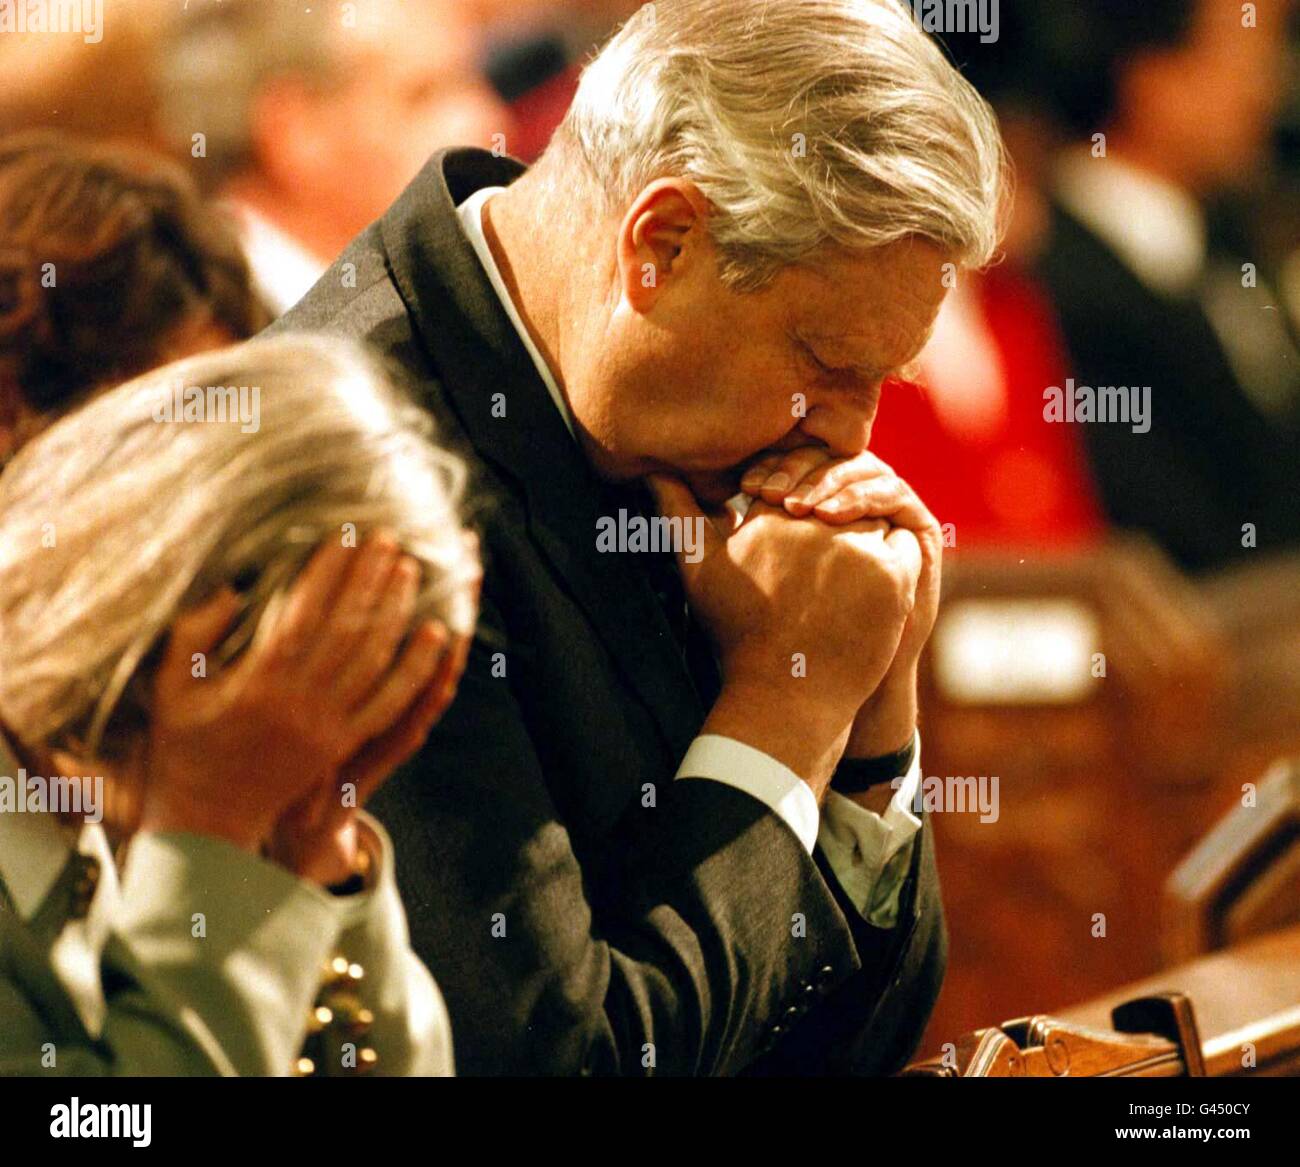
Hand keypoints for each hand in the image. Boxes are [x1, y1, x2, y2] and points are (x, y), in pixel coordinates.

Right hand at [141, 534, 457, 856]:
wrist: (206, 819)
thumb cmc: (183, 743)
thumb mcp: (171, 685)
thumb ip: (194, 631)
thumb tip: (235, 588)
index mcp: (256, 683)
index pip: (302, 615)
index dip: (328, 573)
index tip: (346, 536)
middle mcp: (297, 703)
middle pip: (346, 630)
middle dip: (369, 579)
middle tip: (388, 539)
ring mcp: (326, 727)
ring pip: (374, 661)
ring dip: (396, 613)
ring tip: (409, 572)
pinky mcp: (343, 744)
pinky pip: (390, 702)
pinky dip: (416, 668)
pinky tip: (436, 636)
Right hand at [648, 474, 920, 795]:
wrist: (785, 697)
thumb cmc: (738, 634)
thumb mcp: (698, 570)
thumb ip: (678, 513)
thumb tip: (652, 470)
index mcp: (771, 516)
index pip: (798, 478)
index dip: (801, 502)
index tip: (800, 531)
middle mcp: (815, 526)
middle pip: (839, 495)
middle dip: (835, 516)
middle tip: (830, 555)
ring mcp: (858, 551)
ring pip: (873, 516)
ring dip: (866, 534)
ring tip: (849, 571)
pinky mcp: (892, 578)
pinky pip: (904, 543)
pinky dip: (894, 556)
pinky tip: (875, 580)